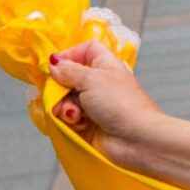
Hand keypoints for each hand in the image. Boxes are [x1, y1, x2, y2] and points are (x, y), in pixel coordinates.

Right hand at [46, 41, 162, 168]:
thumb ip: (69, 70)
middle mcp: (99, 83)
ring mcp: (92, 104)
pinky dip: (68, 119)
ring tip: (75, 113)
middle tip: (61, 93)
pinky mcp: (86, 123)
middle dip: (60, 86)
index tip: (56, 64)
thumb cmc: (120, 104)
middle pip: (68, 77)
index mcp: (106, 66)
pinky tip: (77, 122)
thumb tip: (54, 63)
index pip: (86, 50)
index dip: (70, 54)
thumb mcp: (92, 79)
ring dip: (65, 105)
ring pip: (64, 98)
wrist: (136, 139)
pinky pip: (66, 116)